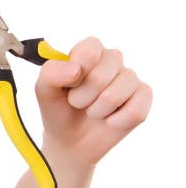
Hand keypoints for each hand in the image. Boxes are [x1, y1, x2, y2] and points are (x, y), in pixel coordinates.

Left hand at [35, 36, 151, 165]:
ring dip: (97, 110)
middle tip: (76, 102)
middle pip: (102, 74)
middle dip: (82, 96)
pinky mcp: (143, 97)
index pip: (91, 47)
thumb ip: (51, 73)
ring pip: (117, 93)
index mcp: (88, 52)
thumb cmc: (58, 109)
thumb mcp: (44, 90)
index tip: (70, 83)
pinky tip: (108, 121)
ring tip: (91, 111)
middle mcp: (111, 60)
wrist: (70, 139)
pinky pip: (135, 111)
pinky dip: (116, 122)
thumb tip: (76, 69)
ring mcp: (129, 78)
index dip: (79, 68)